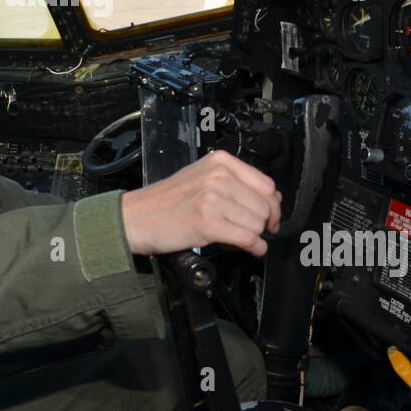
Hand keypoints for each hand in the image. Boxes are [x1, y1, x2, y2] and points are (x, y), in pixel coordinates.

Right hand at [120, 150, 281, 257]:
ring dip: (255, 237)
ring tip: (240, 239)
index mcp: (220, 162)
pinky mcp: (208, 223)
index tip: (269, 217)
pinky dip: (254, 248)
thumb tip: (271, 200)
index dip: (273, 205)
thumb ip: (234, 183)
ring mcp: (213, 198)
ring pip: (258, 223)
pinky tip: (248, 249)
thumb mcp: (202, 178)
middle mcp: (219, 176)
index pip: (266, 185)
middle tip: (253, 232)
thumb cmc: (167, 201)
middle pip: (265, 206)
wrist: (137, 217)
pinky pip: (248, 238)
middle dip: (264, 224)